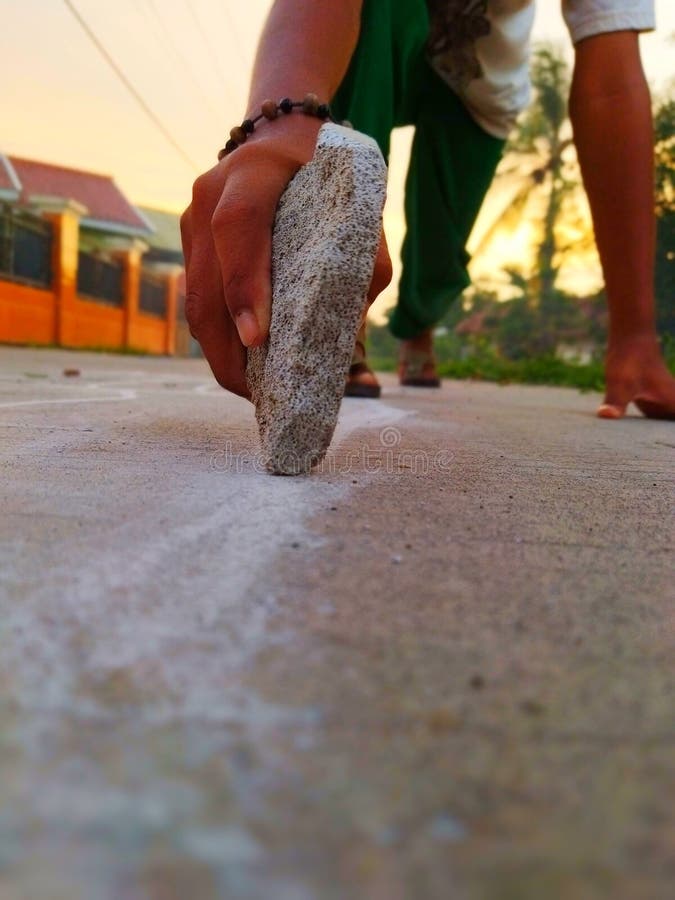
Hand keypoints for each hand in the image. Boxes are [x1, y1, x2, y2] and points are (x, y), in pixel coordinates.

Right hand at [181, 116, 391, 399]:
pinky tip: (246, 369)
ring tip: (256, 394)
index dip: (245, 283)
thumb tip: (349, 334)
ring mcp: (191, 224)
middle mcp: (209, 197)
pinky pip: (199, 303)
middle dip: (229, 350)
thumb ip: (365, 259)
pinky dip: (220, 341)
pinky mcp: (190, 247)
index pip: (239, 226)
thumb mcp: (356, 201)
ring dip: (221, 356)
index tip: (258, 338)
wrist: (278, 138)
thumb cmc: (325, 174)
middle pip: (206, 284)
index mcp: (253, 174)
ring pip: (197, 303)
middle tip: (260, 397)